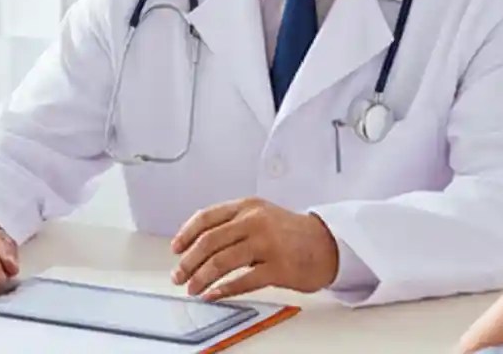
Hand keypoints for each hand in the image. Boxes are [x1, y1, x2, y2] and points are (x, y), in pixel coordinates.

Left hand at [169, 198, 337, 300]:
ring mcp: (267, 243)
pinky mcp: (278, 267)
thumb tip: (196, 245)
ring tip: (193, 289)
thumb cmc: (289, 233)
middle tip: (178, 275)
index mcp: (247, 206)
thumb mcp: (260, 215)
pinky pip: (243, 280)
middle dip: (189, 262)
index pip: (206, 217)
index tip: (175, 249)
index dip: (186, 234)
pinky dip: (223, 290)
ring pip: (222, 261)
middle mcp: (254, 221)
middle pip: (209, 241)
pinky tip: (214, 295)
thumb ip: (232, 224)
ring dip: (201, 278)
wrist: (327, 244)